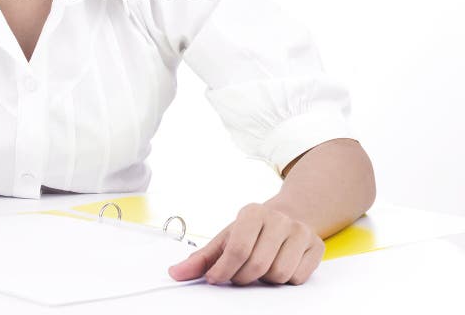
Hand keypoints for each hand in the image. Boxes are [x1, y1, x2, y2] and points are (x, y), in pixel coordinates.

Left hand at [167, 203, 324, 285]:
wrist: (289, 215)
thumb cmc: (252, 231)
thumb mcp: (226, 238)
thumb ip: (201, 258)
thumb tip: (175, 274)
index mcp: (252, 212)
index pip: (237, 249)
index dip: (224, 270)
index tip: (215, 278)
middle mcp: (278, 219)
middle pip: (258, 265)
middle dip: (243, 277)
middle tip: (239, 275)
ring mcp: (300, 231)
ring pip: (279, 275)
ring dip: (265, 279)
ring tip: (261, 266)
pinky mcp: (317, 247)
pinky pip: (298, 278)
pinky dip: (286, 280)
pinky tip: (279, 265)